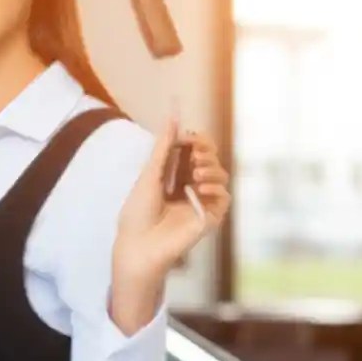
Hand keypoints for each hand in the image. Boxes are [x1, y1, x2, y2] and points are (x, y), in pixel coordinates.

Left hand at [110, 114, 230, 333]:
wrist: (138, 244)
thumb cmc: (137, 212)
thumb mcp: (150, 174)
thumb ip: (163, 146)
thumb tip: (173, 116)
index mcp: (174, 174)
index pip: (194, 149)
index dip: (196, 139)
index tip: (188, 136)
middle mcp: (190, 185)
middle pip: (210, 158)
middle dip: (206, 150)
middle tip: (195, 151)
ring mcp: (201, 201)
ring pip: (220, 175)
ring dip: (212, 167)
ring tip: (196, 172)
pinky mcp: (209, 217)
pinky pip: (224, 197)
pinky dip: (216, 187)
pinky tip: (201, 187)